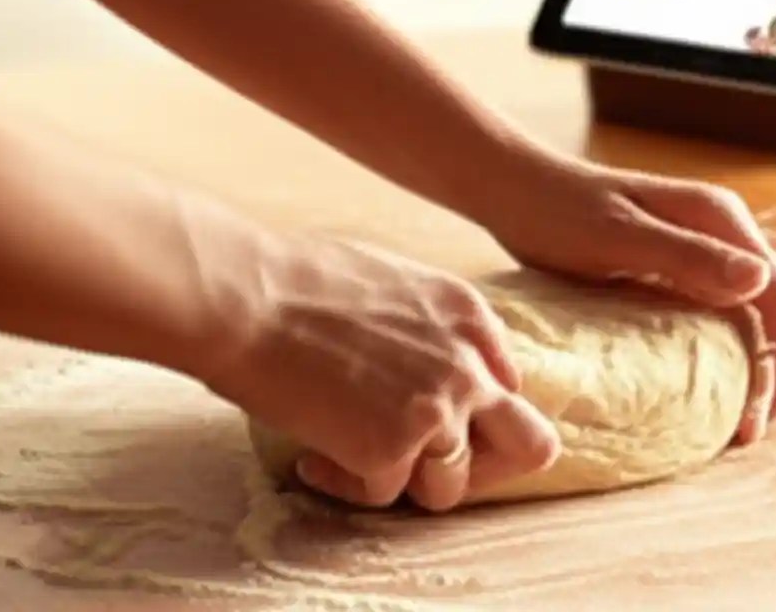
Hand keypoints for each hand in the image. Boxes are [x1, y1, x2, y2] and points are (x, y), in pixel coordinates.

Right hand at [195, 235, 560, 511]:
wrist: (244, 297)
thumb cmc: (296, 279)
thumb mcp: (396, 281)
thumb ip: (435, 327)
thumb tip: (434, 365)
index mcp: (472, 318)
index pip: (510, 387)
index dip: (471, 410)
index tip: (423, 412)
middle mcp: (469, 366)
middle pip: (531, 445)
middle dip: (487, 464)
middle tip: (429, 463)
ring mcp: (436, 411)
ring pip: (453, 486)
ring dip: (405, 481)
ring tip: (356, 458)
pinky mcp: (391, 450)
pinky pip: (384, 495)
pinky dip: (347, 485)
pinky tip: (314, 459)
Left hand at [482, 154, 775, 443]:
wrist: (516, 188)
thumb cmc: (559, 212)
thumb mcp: (618, 238)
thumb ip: (687, 256)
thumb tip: (761, 280)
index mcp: (720, 219)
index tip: (757, 421)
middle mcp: (725, 230)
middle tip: (751, 433)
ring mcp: (707, 247)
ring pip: (760, 312)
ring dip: (763, 365)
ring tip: (741, 421)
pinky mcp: (684, 264)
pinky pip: (727, 312)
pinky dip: (735, 353)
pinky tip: (716, 389)